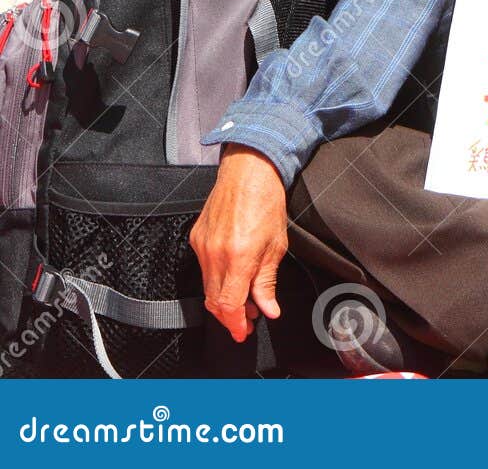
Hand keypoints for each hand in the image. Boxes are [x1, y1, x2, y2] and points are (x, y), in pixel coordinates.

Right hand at [189, 145, 288, 342]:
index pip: (228, 304)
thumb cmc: (266, 201)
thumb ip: (267, 281)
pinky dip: (217, 281)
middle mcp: (214, 254)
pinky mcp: (195, 239)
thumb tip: (267, 308)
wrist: (248, 171)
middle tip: (246, 322)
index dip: (236, 323)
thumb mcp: (277, 244)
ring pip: (207, 287)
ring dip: (223, 300)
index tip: (244, 331)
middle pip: (214, 301)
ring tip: (245, 301)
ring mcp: (201, 246)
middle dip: (230, 317)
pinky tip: (233, 280)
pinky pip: (204, 270)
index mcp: (237, 256)